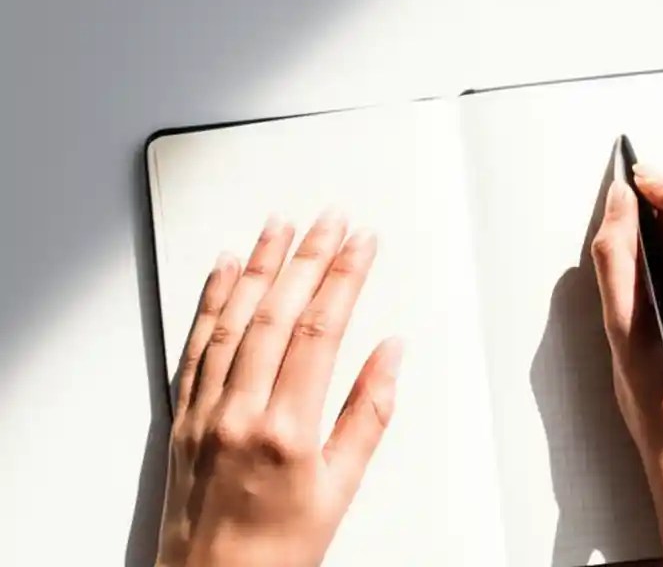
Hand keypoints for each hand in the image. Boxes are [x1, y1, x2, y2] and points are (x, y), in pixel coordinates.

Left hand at [156, 213, 401, 566]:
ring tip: (279, 225)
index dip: (343, 277)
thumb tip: (390, 353)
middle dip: (307, 257)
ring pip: (231, 320)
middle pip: (276, 313)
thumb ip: (369, 413)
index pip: (320, 330)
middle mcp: (238, 413)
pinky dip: (209, 301)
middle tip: (330, 218)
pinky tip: (221, 269)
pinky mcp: (181, 417)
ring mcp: (204, 412)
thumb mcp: (342, 488)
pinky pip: (195, 345)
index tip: (362, 243)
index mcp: (286, 431)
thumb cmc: (279, 550)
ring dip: (257, 265)